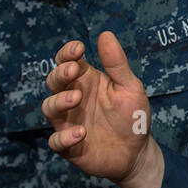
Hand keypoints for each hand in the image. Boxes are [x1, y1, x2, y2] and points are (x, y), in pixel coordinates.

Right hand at [43, 31, 163, 187]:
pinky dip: (64, 137)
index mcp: (87, 81)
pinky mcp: (70, 146)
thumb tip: (105, 34)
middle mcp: (73, 99)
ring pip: (49, 108)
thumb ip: (117, 64)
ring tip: (76, 99)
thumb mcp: (130, 87)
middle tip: (74, 70)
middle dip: (60, 74)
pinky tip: (81, 133)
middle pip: (54, 81)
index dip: (68, 53)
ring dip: (59, 101)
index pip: (68, 61)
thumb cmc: (133, 116)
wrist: (138, 152)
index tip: (79, 49)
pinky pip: (56, 141)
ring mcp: (69, 122)